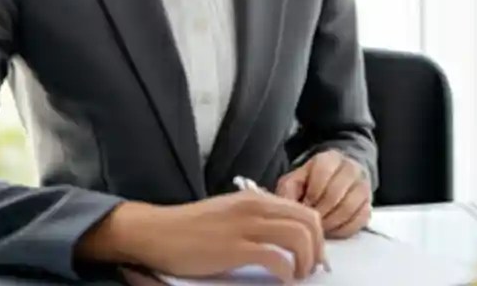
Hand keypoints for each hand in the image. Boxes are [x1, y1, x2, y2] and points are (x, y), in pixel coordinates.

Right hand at [77, 191, 325, 283]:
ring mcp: (246, 226)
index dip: (318, 236)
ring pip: (299, 237)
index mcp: (256, 199)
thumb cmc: (191, 228)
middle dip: (318, 248)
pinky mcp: (235, 248)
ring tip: (298, 276)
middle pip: (308, 221)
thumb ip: (256, 218)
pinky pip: (277, 258)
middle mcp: (255, 207)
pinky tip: (283, 280)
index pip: (303, 210)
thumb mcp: (230, 213)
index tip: (315, 256)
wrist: (158, 232)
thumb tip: (284, 236)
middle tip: (312, 269)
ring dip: (306, 260)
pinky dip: (288, 272)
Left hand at [276, 150, 371, 238]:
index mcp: (330, 158)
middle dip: (320, 212)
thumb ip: (287, 191)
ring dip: (331, 223)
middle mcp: (351, 168)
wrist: (338, 177)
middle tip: (311, 221)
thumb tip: (289, 210)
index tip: (303, 207)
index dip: (310, 195)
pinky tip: (332, 230)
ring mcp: (363, 186)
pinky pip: (360, 220)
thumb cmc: (311, 181)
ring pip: (350, 208)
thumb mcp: (295, 180)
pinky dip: (344, 229)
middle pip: (335, 195)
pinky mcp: (369, 204)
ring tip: (320, 227)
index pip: (322, 176)